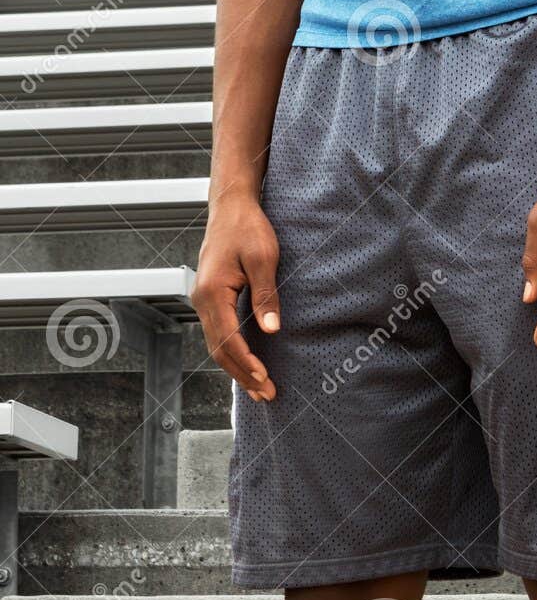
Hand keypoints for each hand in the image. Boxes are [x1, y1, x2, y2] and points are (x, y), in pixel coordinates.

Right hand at [191, 199, 280, 399]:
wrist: (231, 205)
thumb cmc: (248, 227)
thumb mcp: (264, 257)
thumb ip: (266, 295)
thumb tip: (272, 330)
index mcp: (212, 292)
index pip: (228, 340)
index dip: (247, 363)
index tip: (265, 380)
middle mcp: (201, 299)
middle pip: (219, 349)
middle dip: (242, 374)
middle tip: (266, 394)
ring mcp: (203, 299)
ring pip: (216, 344)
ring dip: (236, 367)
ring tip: (258, 387)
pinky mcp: (210, 296)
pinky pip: (218, 331)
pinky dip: (232, 351)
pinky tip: (247, 361)